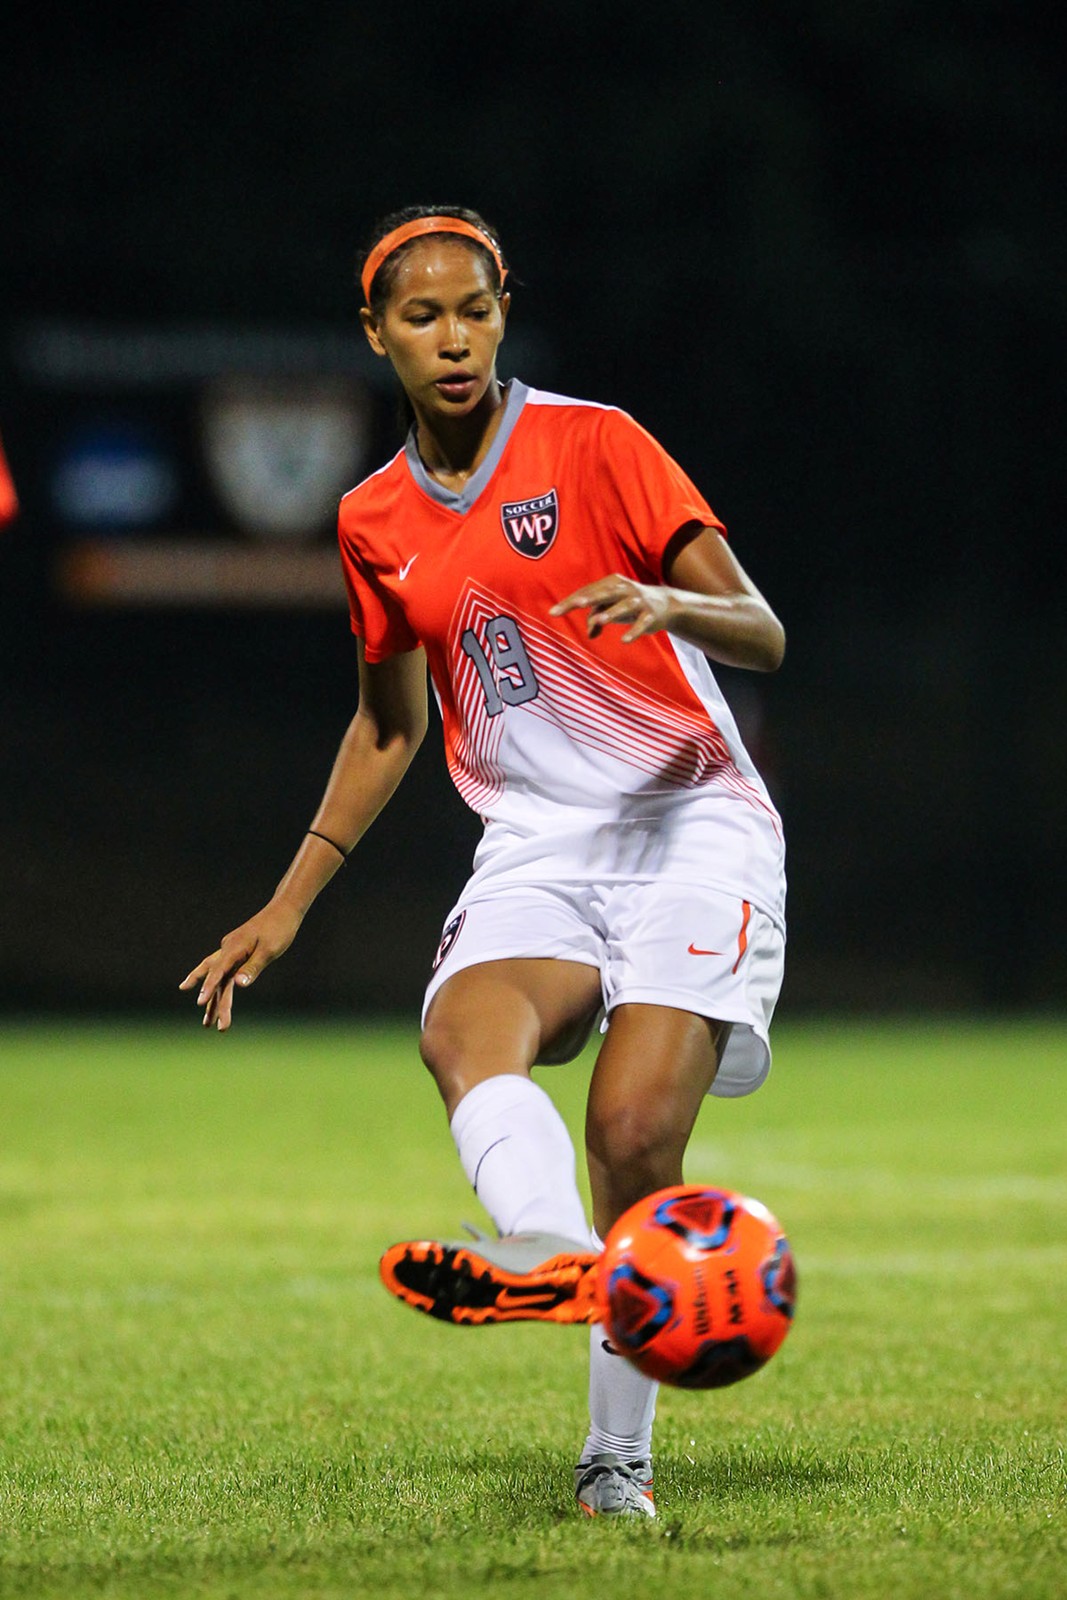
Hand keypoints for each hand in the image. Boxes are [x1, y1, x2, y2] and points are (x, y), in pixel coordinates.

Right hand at [179, 900, 302, 1030]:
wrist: (284, 910)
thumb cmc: (279, 929)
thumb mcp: (269, 950)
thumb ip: (253, 968)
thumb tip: (238, 985)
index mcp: (235, 947)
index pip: (218, 970)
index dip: (208, 987)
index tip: (200, 1002)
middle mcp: (228, 948)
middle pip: (215, 977)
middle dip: (211, 1001)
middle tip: (207, 1025)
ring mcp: (231, 950)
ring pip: (217, 976)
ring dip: (213, 997)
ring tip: (207, 1022)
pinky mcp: (236, 951)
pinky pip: (224, 971)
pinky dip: (219, 986)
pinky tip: (214, 997)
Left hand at [550, 574, 675, 642]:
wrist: (665, 604)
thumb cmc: (629, 604)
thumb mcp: (611, 608)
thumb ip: (596, 617)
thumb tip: (590, 634)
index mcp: (611, 583)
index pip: (587, 592)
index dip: (570, 602)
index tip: (553, 613)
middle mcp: (624, 589)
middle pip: (604, 593)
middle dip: (591, 598)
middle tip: (577, 604)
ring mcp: (639, 601)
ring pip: (624, 606)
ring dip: (612, 613)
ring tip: (599, 621)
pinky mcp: (651, 615)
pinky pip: (642, 624)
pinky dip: (634, 631)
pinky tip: (624, 640)